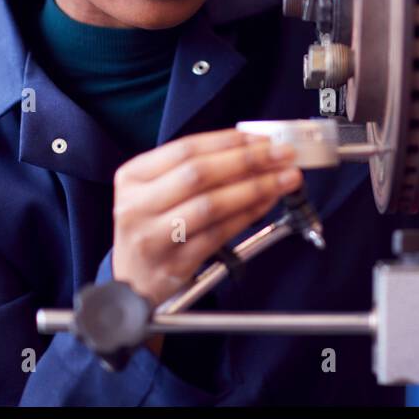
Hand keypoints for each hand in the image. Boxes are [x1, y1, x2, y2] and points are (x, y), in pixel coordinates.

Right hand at [111, 129, 301, 308]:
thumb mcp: (159, 190)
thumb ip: (197, 168)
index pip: (186, 149)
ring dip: (256, 187)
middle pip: (199, 174)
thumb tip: (255, 149)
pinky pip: (219, 233)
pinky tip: (268, 202)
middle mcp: (137, 205)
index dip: (229, 141)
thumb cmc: (154, 226)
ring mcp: (154, 237)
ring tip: (285, 178)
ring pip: (211, 204)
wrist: (133, 280)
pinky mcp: (174, 263)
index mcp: (133, 177)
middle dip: (248, 160)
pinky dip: (249, 215)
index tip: (263, 138)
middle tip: (283, 154)